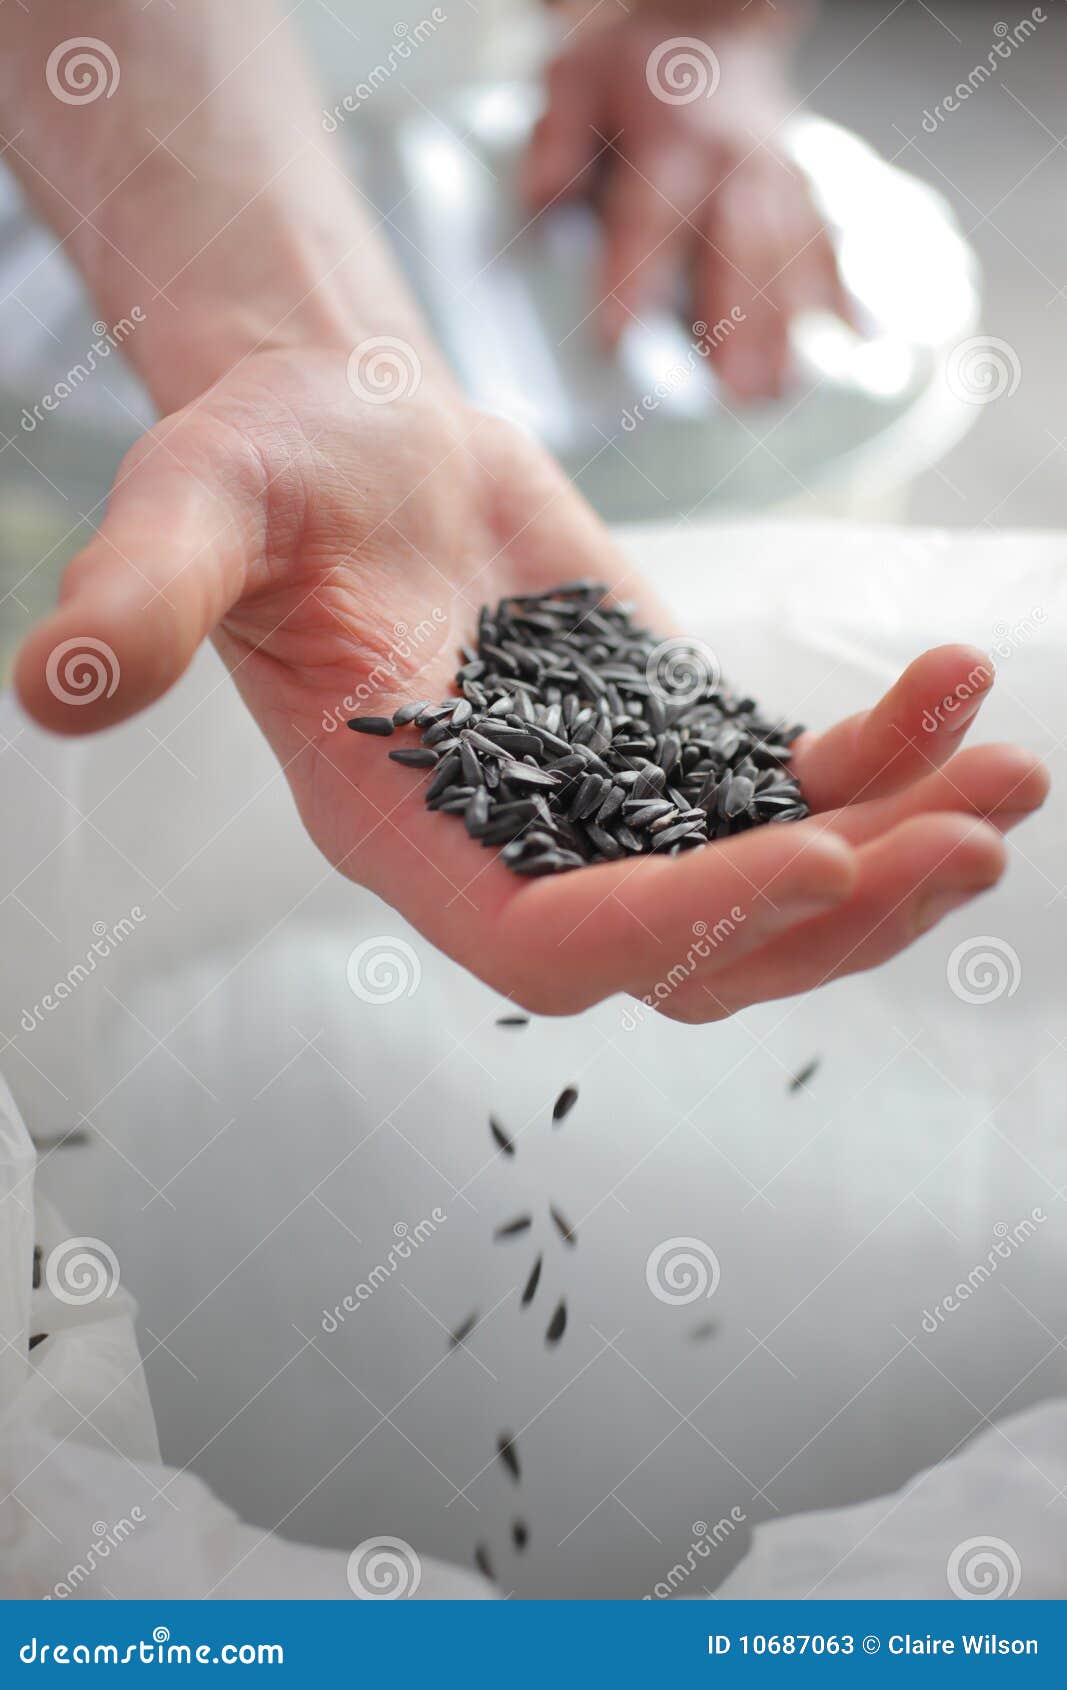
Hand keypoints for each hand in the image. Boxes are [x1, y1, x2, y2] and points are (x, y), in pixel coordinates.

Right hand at [15, 353, 1045, 1018]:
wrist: (348, 438)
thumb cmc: (262, 473)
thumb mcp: (192, 510)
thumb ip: (142, 598)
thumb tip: (48, 680)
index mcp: (403, 829)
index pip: (540, 938)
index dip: (672, 925)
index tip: (812, 855)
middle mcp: (514, 846)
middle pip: (688, 952)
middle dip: (830, 917)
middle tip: (963, 846)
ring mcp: (604, 805)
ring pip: (765, 892)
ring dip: (895, 854)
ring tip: (1010, 782)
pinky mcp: (668, 741)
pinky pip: (791, 781)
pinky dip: (886, 756)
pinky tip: (960, 689)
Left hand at [523, 4, 848, 398]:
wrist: (708, 30)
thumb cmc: (633, 74)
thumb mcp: (576, 81)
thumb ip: (559, 138)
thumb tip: (544, 194)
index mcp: (672, 139)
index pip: (650, 215)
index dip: (635, 276)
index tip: (619, 336)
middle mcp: (736, 162)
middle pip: (740, 249)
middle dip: (738, 321)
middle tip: (729, 392)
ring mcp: (779, 180)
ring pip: (791, 259)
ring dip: (788, 328)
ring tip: (776, 393)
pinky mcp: (804, 197)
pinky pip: (828, 249)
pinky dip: (842, 298)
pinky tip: (851, 348)